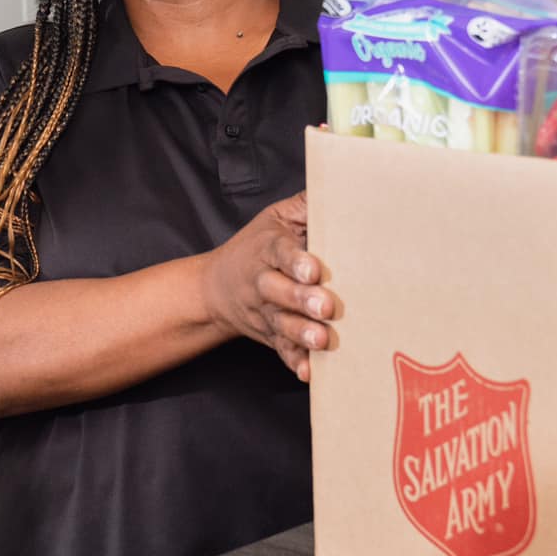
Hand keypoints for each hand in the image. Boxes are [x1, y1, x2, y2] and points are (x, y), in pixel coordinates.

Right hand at [201, 192, 337, 382]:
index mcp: (266, 249)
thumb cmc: (257, 246)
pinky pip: (281, 350)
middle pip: (278, 291)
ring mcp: (264, 312)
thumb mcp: (275, 218)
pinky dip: (293, 362)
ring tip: (322, 339)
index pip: (279, 252)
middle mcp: (262, 282)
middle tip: (326, 305)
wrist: (216, 289)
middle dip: (301, 299)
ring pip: (281, 323)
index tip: (314, 269)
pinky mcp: (270, 335)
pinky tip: (309, 371)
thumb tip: (340, 183)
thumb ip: (305, 205)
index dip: (296, 261)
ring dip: (302, 333)